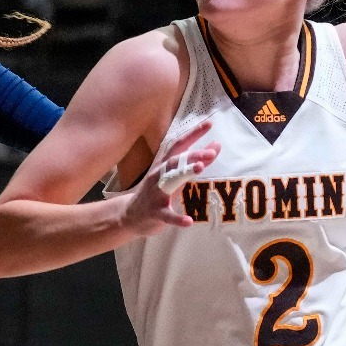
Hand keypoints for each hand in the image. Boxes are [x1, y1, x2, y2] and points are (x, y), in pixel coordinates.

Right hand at [116, 119, 218, 238]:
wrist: (130, 215)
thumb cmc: (157, 191)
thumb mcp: (175, 175)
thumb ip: (194, 161)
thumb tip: (216, 145)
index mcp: (164, 165)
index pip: (179, 145)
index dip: (193, 134)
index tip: (209, 123)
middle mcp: (159, 175)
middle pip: (176, 161)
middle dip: (193, 155)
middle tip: (211, 152)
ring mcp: (155, 193)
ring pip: (170, 180)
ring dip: (185, 173)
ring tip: (200, 169)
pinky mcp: (154, 212)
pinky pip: (166, 215)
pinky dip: (177, 218)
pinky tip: (189, 221)